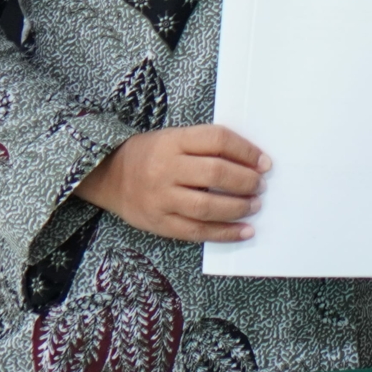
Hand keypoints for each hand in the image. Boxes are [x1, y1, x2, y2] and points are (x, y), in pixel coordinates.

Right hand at [75, 124, 267, 242]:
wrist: (107, 176)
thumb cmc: (151, 155)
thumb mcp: (174, 138)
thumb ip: (206, 146)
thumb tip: (251, 160)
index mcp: (173, 141)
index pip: (217, 140)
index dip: (246, 151)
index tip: (264, 162)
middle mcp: (165, 169)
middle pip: (215, 174)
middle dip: (245, 181)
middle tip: (261, 185)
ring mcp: (161, 198)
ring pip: (207, 206)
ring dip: (238, 207)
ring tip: (255, 205)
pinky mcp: (159, 223)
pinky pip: (196, 231)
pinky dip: (224, 233)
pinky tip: (244, 231)